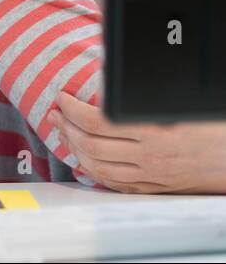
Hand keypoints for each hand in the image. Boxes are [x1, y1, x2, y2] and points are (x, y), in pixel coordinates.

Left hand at [51, 93, 225, 193]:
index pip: (98, 120)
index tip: (62, 97)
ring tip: (62, 132)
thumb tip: (108, 75)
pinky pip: (115, 183)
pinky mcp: (154, 188)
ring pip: (97, 166)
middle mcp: (150, 157)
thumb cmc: (212, 128)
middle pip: (92, 144)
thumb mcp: (178, 106)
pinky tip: (82, 159)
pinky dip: (92, 171)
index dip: (73, 108)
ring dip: (73, 148)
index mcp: (154, 131)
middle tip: (54, 113)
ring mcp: (151, 176)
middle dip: (66, 127)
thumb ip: (142, 98)